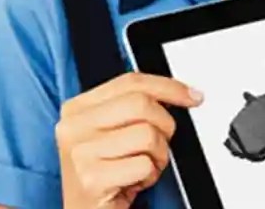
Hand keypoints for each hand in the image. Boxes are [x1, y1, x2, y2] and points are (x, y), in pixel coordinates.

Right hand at [56, 72, 202, 207]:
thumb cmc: (106, 175)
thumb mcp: (113, 133)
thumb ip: (134, 107)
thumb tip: (179, 92)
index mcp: (77, 109)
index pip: (131, 82)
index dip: (168, 86)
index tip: (192, 95)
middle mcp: (73, 127)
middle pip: (142, 104)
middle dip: (164, 125)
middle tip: (158, 145)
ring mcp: (80, 153)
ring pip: (147, 134)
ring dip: (158, 156)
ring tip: (141, 167)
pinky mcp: (92, 179)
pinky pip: (144, 164)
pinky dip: (150, 175)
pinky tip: (135, 182)